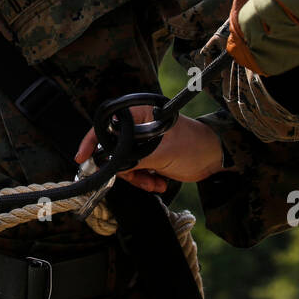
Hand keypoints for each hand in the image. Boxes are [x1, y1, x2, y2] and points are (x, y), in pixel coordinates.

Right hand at [74, 106, 223, 193]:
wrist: (216, 159)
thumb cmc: (194, 146)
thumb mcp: (162, 153)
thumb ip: (134, 158)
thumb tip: (111, 165)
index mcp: (139, 115)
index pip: (108, 126)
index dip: (92, 141)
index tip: (82, 157)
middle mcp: (138, 127)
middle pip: (114, 150)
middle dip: (124, 168)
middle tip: (136, 178)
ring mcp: (144, 143)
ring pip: (125, 164)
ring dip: (137, 178)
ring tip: (154, 183)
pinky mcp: (150, 157)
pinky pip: (137, 171)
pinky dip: (145, 180)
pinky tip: (159, 183)